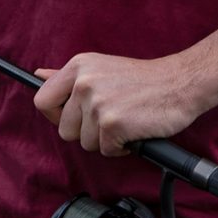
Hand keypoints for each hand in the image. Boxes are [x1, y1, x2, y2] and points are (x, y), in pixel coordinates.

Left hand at [33, 51, 204, 157]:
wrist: (179, 83)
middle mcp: (84, 81)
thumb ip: (68, 75)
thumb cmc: (142, 80)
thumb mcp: (101, 68)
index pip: (42, 100)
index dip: (56, 115)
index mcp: (79, 66)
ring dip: (105, 140)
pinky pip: (105, 151)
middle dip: (86, 131)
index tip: (74, 117)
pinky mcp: (113, 124)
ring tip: (125, 119)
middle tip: (110, 116)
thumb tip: (38, 75)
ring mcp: (98, 103)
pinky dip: (121, 148)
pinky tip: (134, 129)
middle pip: (64, 129)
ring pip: (85, 143)